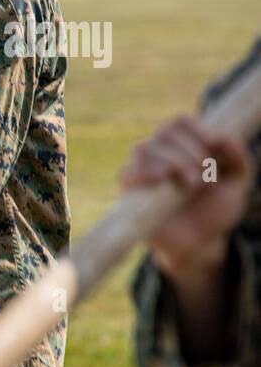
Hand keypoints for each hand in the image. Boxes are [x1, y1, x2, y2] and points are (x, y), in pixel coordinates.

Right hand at [120, 115, 252, 279]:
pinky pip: (127, 172)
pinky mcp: (130, 192)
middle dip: (189, 151)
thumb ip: (238, 158)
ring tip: (192, 184)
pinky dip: (145, 171)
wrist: (200, 244)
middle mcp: (157, 155)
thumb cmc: (215, 211)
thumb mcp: (237, 183)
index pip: (178, 122)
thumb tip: (222, 136)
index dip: (195, 129)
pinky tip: (162, 180)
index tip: (214, 147)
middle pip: (163, 133)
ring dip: (173, 161)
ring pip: (145, 148)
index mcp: (181, 147)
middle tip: (204, 176)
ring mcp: (141, 172)